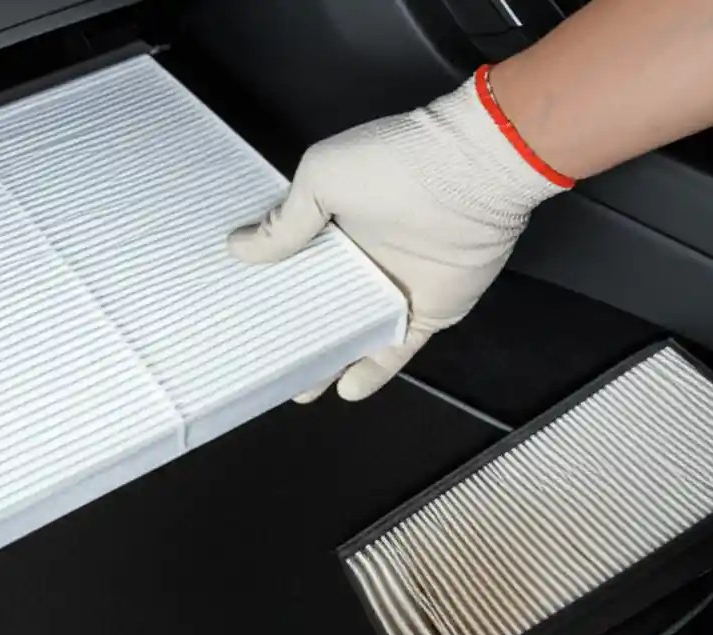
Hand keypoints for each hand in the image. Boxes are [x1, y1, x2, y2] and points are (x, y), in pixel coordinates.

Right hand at [227, 71, 569, 402]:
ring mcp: (395, 289)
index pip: (293, 264)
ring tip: (297, 388)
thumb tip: (238, 249)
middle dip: (293, 334)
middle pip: (320, 306)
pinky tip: (345, 390)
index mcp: (335, 225)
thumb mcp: (322, 178)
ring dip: (327, 361)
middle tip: (261, 361)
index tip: (237, 312)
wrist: (474, 174)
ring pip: (354, 335)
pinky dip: (372, 371)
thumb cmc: (392, 165)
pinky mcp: (427, 312)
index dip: (268, 288)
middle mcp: (362, 259)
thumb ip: (284, 222)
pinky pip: (395, 348)